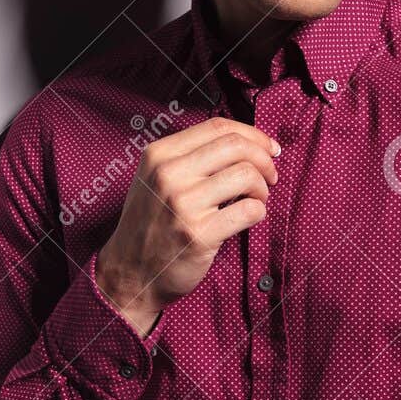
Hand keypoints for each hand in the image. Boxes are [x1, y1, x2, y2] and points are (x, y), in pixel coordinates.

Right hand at [95, 117, 280, 335]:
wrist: (131, 272)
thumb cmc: (151, 225)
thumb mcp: (156, 179)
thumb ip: (191, 158)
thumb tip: (246, 144)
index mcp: (160, 154)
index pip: (218, 126)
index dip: (253, 134)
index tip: (268, 147)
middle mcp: (169, 174)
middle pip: (236, 146)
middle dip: (264, 158)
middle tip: (269, 175)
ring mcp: (183, 204)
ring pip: (246, 175)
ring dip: (262, 188)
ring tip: (256, 199)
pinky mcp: (199, 233)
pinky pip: (249, 210)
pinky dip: (259, 212)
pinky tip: (249, 217)